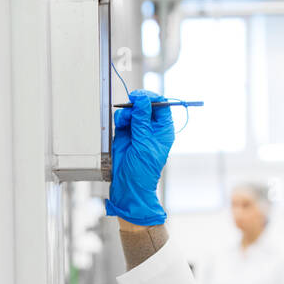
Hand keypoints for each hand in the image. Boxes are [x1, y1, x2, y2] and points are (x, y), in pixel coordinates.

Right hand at [105, 89, 174, 225]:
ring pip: (132, 110)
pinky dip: (120, 118)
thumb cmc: (142, 170)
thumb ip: (142, 121)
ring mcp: (137, 130)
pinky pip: (122, 118)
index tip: (140, 97)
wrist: (127, 186)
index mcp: (163, 130)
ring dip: (127, 112)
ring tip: (125, 122)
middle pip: (146, 105)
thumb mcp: (144, 144)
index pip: (162, 106)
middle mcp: (151, 128)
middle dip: (137, 104)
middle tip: (131, 104)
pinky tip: (120, 126)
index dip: (151, 98)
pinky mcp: (124, 133)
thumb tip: (142, 100)